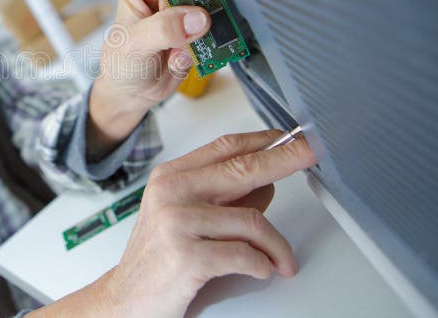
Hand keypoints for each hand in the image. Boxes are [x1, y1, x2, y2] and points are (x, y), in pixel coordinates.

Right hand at [31, 130, 316, 316]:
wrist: (125, 300)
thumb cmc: (156, 258)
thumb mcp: (185, 218)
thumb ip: (223, 198)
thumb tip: (267, 184)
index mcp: (170, 177)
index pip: (225, 148)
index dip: (264, 140)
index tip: (293, 137)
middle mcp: (171, 192)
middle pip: (242, 168)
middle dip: (285, 159)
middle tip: (311, 153)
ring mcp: (177, 222)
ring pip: (251, 220)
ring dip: (276, 245)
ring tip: (282, 259)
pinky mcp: (186, 256)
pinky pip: (244, 255)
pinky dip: (261, 265)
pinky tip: (261, 269)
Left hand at [88, 0, 209, 154]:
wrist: (132, 93)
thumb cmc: (121, 64)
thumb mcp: (134, 44)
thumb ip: (163, 29)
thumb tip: (193, 19)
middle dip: (202, 3)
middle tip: (199, 22)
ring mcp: (184, 10)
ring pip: (212, 5)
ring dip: (208, 28)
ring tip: (186, 47)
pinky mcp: (199, 30)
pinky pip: (217, 29)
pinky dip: (211, 44)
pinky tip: (189, 56)